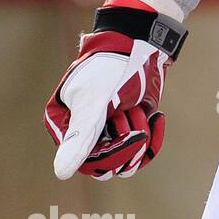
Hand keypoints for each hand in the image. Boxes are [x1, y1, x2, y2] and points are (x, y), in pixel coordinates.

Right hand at [44, 6, 186, 179]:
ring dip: (139, 137)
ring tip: (137, 108)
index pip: (85, 162)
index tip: (134, 137)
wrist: (140, 45)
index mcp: (66, 126)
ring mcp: (108, 134)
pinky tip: (157, 117)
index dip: (112, 154)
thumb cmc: (112, 68)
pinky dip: (153, 139)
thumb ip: (81, 136)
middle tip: (132, 109)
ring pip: (126, 162)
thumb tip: (62, 174)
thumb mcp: (96, 101)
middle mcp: (84, 135)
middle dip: (127, 140)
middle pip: (107, 166)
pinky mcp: (130, 132)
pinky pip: (141, 154)